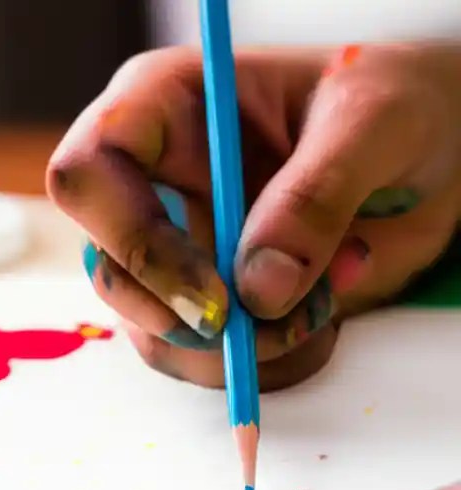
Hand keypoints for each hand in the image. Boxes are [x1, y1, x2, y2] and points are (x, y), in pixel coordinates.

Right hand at [48, 44, 460, 390]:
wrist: (434, 152)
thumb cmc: (394, 104)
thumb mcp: (374, 122)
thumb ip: (316, 194)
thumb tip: (257, 287)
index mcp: (160, 105)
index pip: (88, 173)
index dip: (132, 240)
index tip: (212, 294)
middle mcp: (149, 178)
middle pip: (108, 267)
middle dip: (184, 316)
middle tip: (260, 331)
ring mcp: (174, 241)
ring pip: (151, 326)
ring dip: (237, 348)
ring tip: (323, 306)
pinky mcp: (205, 293)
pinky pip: (200, 355)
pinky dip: (264, 359)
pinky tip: (322, 313)